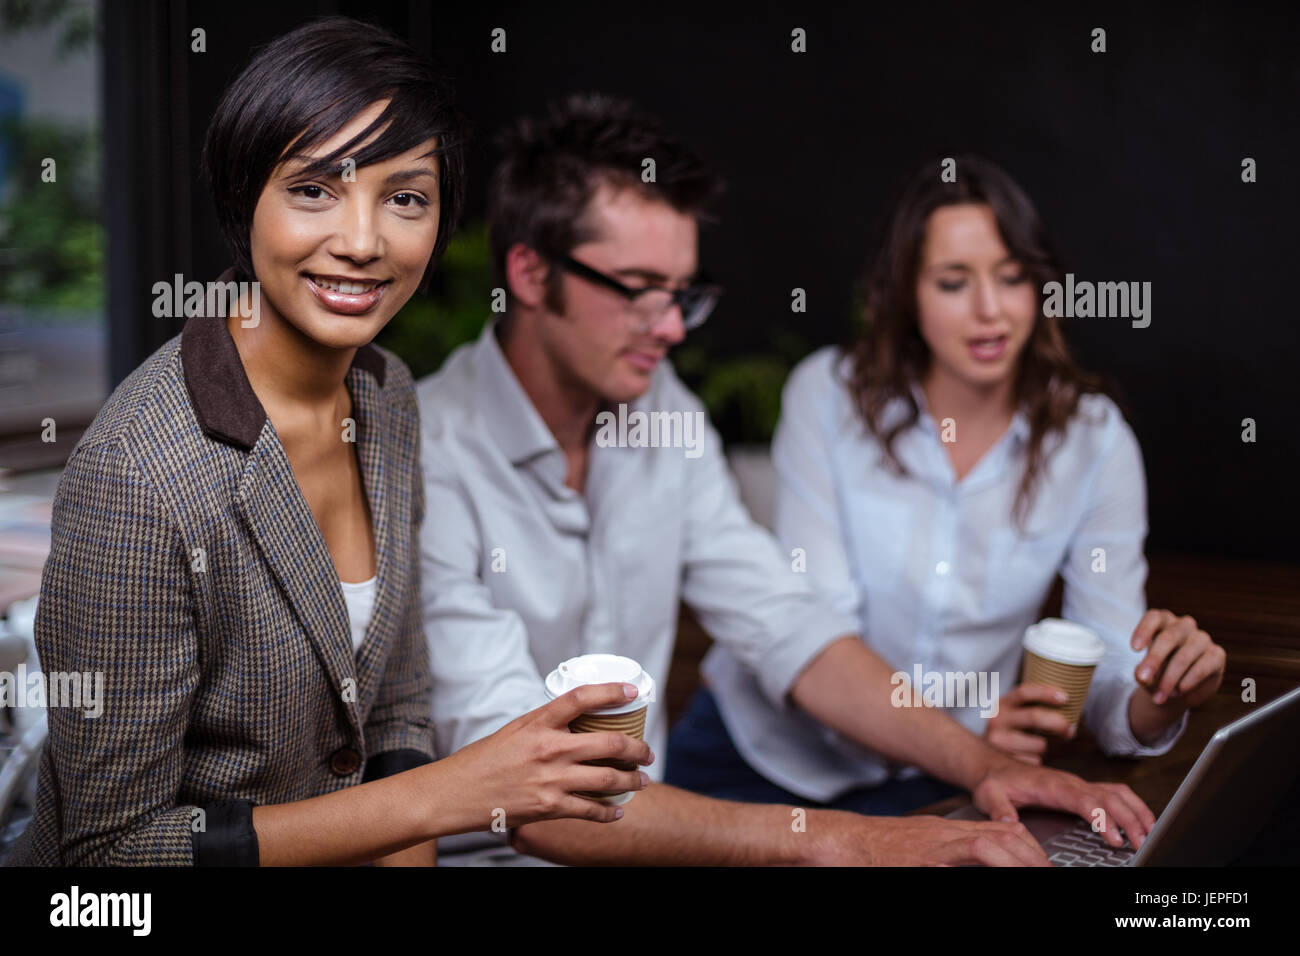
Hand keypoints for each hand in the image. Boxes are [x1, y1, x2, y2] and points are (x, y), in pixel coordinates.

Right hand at [439, 682, 653, 830]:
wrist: (455, 793)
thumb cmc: (482, 760)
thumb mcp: (515, 730)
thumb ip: (546, 726)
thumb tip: (577, 723)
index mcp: (539, 722)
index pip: (583, 698)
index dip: (613, 691)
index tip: (632, 692)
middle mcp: (549, 748)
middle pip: (610, 743)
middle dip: (638, 749)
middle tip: (646, 752)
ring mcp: (551, 779)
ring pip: (609, 778)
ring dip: (633, 780)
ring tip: (642, 780)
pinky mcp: (549, 807)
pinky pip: (591, 810)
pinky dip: (609, 812)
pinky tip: (617, 811)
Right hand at [813, 811, 1049, 865]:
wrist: (839, 841)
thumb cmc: (875, 850)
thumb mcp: (919, 850)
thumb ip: (948, 856)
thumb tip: (976, 864)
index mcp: (949, 832)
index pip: (1003, 832)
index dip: (1031, 849)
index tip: (1044, 865)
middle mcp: (947, 833)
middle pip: (1006, 835)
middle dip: (1035, 857)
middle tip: (1050, 874)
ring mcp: (936, 843)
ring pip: (991, 843)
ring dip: (1019, 861)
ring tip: (1037, 875)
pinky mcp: (923, 856)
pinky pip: (963, 856)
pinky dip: (987, 863)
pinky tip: (995, 870)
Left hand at [971, 760, 1156, 849]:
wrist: (992, 765)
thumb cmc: (994, 781)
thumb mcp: (989, 795)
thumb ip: (999, 809)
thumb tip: (1009, 822)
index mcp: (1051, 786)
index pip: (1084, 801)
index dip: (1102, 819)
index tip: (1114, 839)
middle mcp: (1069, 782)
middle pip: (1108, 797)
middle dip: (1128, 819)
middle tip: (1140, 844)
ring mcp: (1077, 783)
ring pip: (1116, 792)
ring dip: (1135, 811)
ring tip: (1149, 833)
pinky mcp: (1080, 787)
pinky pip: (1113, 791)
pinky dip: (1131, 804)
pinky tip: (1140, 820)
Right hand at [984, 683, 1076, 762]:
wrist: (980, 754)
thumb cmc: (1008, 730)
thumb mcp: (1012, 714)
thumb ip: (1032, 707)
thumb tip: (1072, 706)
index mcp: (1002, 704)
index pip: (1024, 692)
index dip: (1046, 693)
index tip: (1066, 698)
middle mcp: (997, 721)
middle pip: (1035, 717)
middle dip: (1059, 723)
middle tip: (1071, 730)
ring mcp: (998, 742)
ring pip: (1039, 744)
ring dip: (1048, 747)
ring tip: (1041, 746)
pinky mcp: (1004, 762)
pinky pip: (1035, 762)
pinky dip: (1038, 761)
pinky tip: (1029, 757)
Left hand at [1131, 610, 1225, 707]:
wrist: (1179, 690)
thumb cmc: (1157, 674)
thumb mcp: (1146, 675)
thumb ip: (1142, 674)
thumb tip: (1143, 677)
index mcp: (1163, 622)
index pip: (1154, 618)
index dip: (1144, 630)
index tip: (1134, 648)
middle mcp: (1183, 626)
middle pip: (1168, 638)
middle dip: (1154, 660)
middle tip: (1143, 679)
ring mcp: (1201, 638)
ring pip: (1184, 655)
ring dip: (1171, 678)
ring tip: (1161, 696)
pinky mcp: (1217, 654)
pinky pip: (1203, 666)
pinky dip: (1190, 680)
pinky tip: (1180, 690)